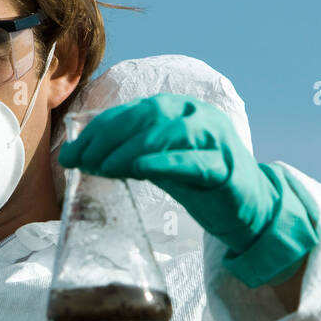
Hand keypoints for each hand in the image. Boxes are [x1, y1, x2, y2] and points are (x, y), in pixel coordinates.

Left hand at [58, 94, 317, 287]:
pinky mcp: (226, 168)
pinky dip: (165, 162)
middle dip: (110, 138)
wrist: (249, 211)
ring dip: (132, 148)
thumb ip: (125, 156)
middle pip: (149, 115)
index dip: (99, 130)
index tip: (71, 154)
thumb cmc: (199, 184)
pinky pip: (194, 161)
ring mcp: (216, 139)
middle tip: (83, 162)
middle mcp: (199, 116)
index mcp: (180, 110)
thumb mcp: (157, 165)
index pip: (133, 111)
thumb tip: (76, 157)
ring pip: (171, 131)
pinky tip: (139, 169)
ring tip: (104, 167)